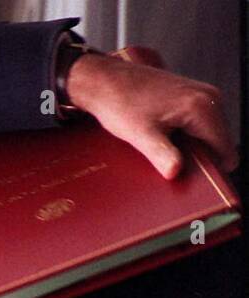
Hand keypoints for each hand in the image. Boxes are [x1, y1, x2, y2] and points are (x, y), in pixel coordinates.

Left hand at [65, 52, 237, 178]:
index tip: (194, 184)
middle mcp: (210, 97)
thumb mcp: (141, 135)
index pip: (224, 150)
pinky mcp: (192, 97)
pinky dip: (185, 140)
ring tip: (164, 156)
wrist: (106, 81)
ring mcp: (202, 95)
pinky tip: (164, 145)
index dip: (212, 171)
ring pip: (208, 135)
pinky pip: (198, 126)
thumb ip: (162, 154)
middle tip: (171, 169)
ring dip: (191, 151)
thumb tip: (175, 172)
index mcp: (203, 107)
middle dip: (200, 161)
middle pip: (218, 143)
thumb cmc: (121, 103)